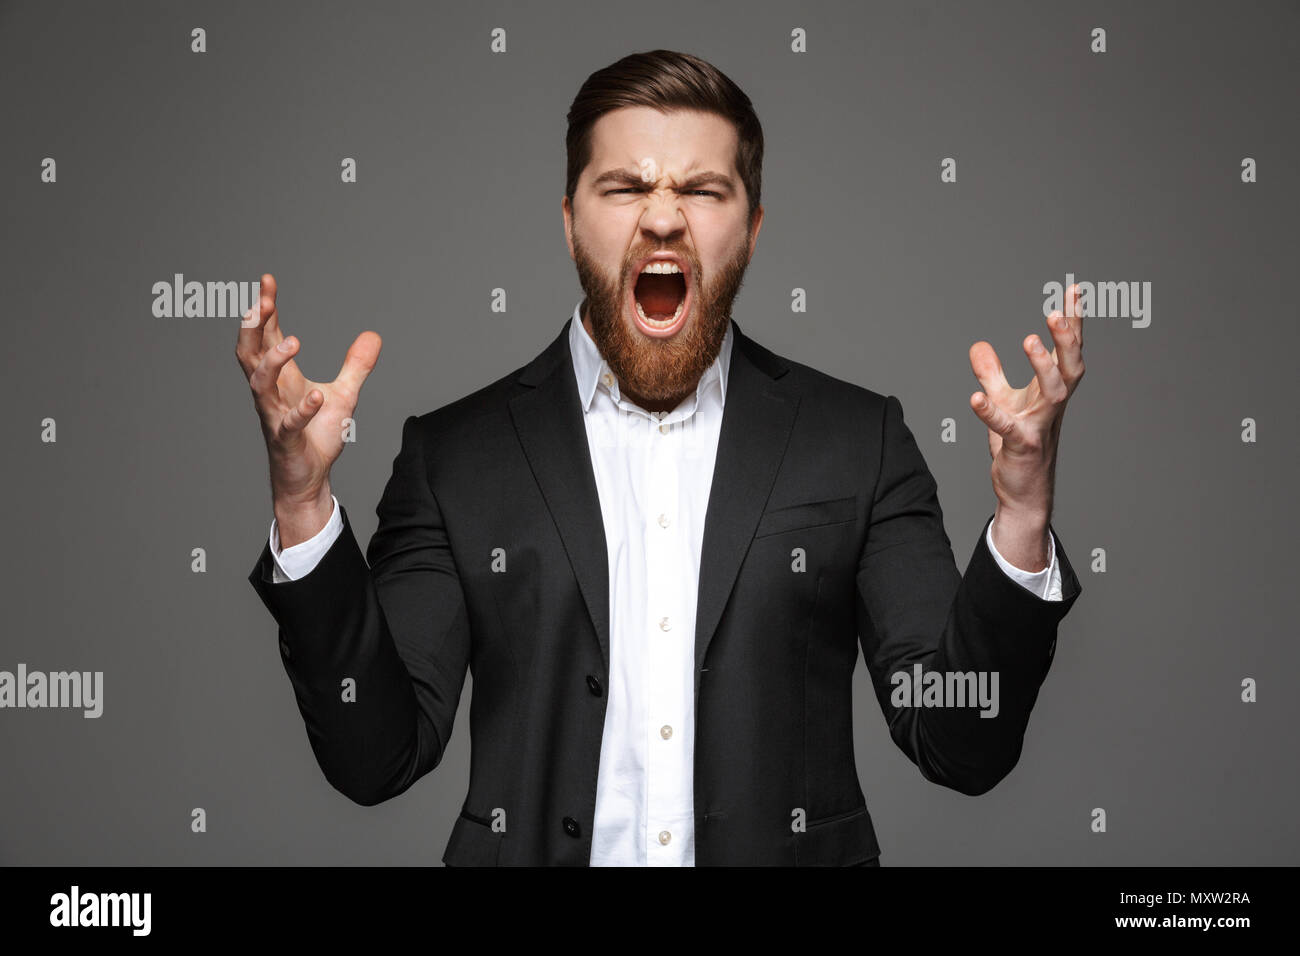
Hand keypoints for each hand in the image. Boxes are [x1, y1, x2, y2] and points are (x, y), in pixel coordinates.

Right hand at [235, 273, 381, 539]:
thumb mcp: (344, 394)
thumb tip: (373, 335)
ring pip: (260, 385)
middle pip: (250, 354)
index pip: (266, 336)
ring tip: (295, 342)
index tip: (267, 281)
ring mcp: (275, 416)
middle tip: (261, 303)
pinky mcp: (286, 441)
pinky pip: (289, 424)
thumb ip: (355, 365)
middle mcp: (271, 393)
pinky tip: (317, 397)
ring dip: (274, 362)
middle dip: (252, 327)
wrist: (309, 477)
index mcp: (281, 378)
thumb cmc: (317, 435)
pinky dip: (303, 410)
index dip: (265, 310)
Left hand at [968, 283, 1085, 530]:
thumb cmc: (1020, 444)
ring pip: (1054, 394)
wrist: (1023, 490)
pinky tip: (975, 400)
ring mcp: (1041, 426)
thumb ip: (991, 374)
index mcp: (1050, 391)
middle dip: (1068, 340)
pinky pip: (1009, 429)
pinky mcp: (1023, 447)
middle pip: (1071, 367)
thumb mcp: (1002, 402)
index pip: (1065, 351)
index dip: (1072, 322)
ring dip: (1043, 366)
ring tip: (1028, 340)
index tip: (1073, 290)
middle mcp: (1051, 406)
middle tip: (1056, 312)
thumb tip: (978, 345)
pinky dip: (993, 414)